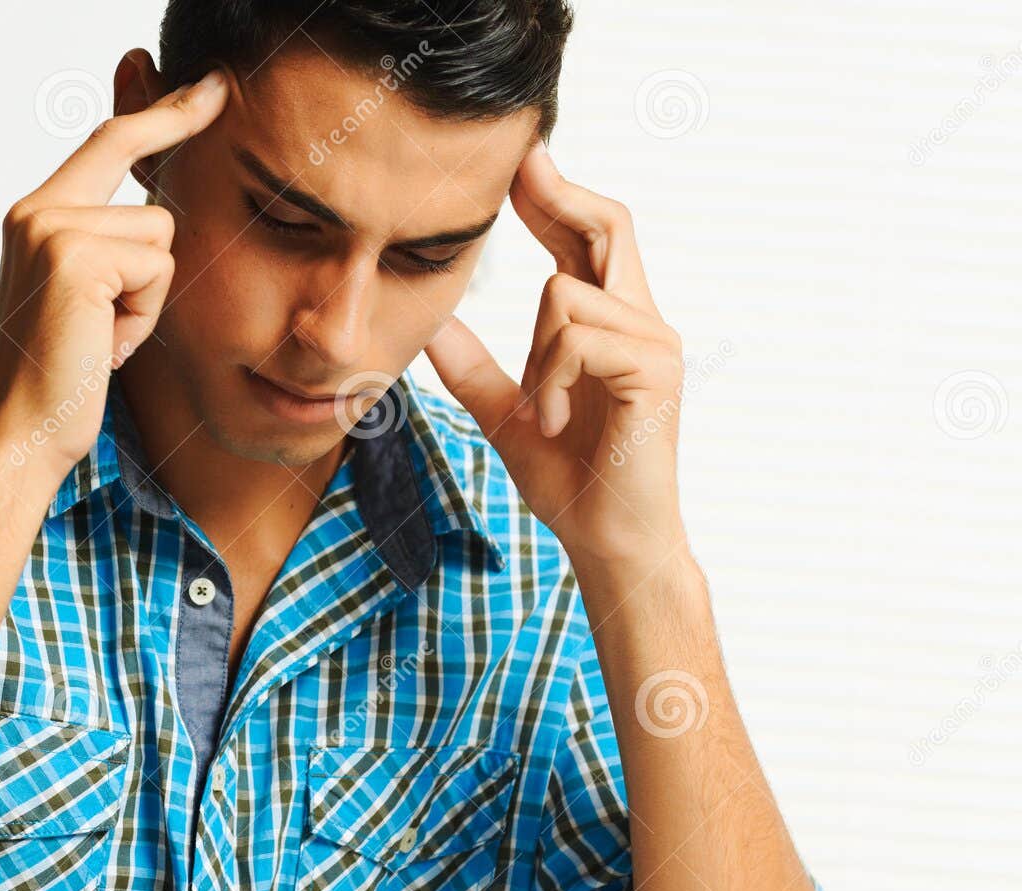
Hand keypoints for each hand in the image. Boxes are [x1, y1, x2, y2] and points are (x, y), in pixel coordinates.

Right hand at [0, 67, 227, 477]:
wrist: (22, 432)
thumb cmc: (60, 379)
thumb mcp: (87, 300)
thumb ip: (110, 247)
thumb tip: (160, 210)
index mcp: (35, 216)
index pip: (107, 143)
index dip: (160, 112)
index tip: (208, 91)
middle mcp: (36, 211)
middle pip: (145, 181)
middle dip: (165, 201)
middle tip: (182, 168)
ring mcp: (52, 228)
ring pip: (160, 233)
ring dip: (148, 297)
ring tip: (104, 336)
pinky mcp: (75, 256)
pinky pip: (157, 269)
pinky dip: (143, 316)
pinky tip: (104, 344)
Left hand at [424, 141, 687, 577]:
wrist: (605, 539)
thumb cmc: (568, 478)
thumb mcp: (503, 409)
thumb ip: (470, 362)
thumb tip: (427, 323)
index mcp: (610, 326)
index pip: (587, 239)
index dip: (555, 196)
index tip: (521, 162)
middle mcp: (642, 322)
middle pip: (608, 225)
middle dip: (560, 191)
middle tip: (521, 160)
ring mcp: (655, 342)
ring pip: (565, 295)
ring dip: (536, 360)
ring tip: (546, 413)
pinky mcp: (655, 369)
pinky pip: (575, 339)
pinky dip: (550, 382)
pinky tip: (558, 420)